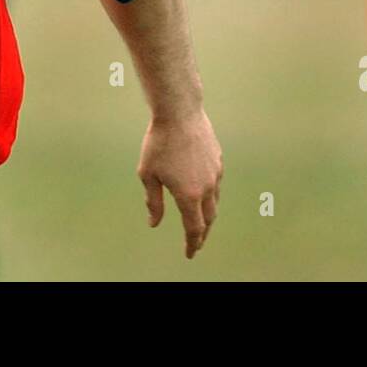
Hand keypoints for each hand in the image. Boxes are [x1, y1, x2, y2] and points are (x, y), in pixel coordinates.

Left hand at [138, 109, 222, 258]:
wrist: (179, 112)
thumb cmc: (159, 143)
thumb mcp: (148, 174)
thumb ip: (153, 202)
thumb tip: (154, 223)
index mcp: (188, 195)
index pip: (194, 229)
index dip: (192, 244)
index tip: (190, 253)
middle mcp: (206, 187)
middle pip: (208, 219)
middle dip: (202, 234)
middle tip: (196, 243)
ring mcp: (215, 173)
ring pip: (215, 201)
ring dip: (207, 214)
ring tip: (200, 220)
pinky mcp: (218, 160)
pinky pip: (216, 184)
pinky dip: (210, 195)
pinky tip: (202, 192)